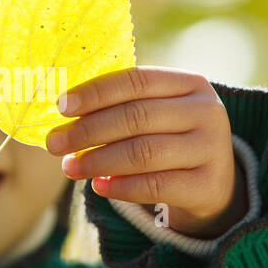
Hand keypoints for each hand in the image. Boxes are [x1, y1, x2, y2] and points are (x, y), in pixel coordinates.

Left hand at [46, 66, 247, 238]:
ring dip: (98, 160)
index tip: (60, 107)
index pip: (137, 81)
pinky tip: (98, 186)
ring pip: (143, 152)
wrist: (214, 185)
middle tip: (54, 143)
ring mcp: (212, 149)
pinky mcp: (208, 185)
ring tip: (70, 167)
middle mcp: (207, 111)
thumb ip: (122, 107)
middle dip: (88, 130)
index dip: (96, 92)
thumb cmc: (170, 140)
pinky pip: (155, 186)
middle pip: (136, 117)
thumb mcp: (156, 115)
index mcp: (191, 83)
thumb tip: (63, 111)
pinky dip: (121, 187)